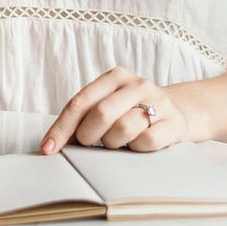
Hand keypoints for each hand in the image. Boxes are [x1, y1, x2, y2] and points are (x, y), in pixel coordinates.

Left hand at [40, 67, 190, 154]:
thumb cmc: (132, 112)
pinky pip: (146, 142)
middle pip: (101, 114)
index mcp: (115, 77)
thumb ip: (85, 116)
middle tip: (89, 144)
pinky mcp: (173, 122)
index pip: (80, 102)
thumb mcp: (109, 104)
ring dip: (114, 143)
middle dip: (88, 136)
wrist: (178, 111)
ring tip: (118, 141)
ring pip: (123, 128)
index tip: (48, 149)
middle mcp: (136, 84)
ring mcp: (157, 102)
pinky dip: (136, 149)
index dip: (62, 128)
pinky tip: (138, 144)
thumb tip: (53, 143)